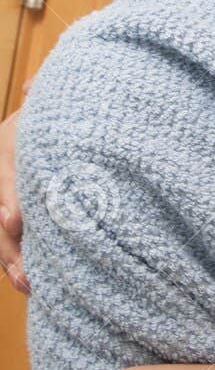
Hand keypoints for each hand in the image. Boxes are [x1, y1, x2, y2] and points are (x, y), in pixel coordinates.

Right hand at [0, 89, 28, 293]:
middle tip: (27, 269)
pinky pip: (5, 240)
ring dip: (12, 259)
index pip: (5, 171)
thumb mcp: (48, 107)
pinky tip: (29, 283)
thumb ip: (41, 98)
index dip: (7, 195)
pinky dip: (15, 262)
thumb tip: (33, 86)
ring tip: (29, 283)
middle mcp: (1, 170)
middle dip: (9, 242)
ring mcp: (1, 196)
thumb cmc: (55, 117)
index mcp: (8, 143)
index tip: (13, 222)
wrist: (39, 127)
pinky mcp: (7, 214)